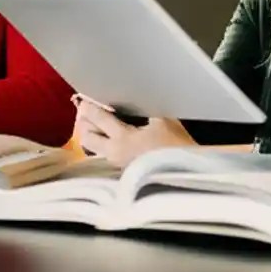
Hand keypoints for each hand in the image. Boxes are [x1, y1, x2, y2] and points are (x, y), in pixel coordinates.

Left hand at [74, 97, 195, 167]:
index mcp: (122, 138)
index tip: (85, 97)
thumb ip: (144, 107)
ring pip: (92, 149)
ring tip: (99, 125)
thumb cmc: (177, 147)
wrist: (186, 176)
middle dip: (84, 123)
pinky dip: (102, 145)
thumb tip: (133, 95)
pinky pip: (104, 156)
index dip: (89, 105)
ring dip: (92, 135)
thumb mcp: (163, 120)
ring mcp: (117, 164)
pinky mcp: (122, 172)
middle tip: (88, 111)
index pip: (97, 117)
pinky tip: (111, 139)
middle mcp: (114, 153)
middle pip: (86, 137)